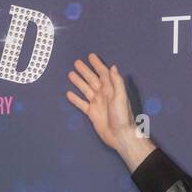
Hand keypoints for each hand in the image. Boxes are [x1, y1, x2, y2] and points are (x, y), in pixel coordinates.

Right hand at [64, 52, 152, 169]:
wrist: (119, 135)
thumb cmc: (122, 116)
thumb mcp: (121, 97)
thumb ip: (116, 82)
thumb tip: (112, 67)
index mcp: (111, 89)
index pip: (103, 73)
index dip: (97, 64)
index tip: (90, 56)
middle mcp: (103, 94)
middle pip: (92, 79)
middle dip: (85, 71)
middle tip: (76, 62)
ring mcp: (96, 103)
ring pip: (85, 89)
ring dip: (78, 82)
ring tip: (70, 74)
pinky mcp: (91, 113)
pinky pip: (82, 104)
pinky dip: (75, 99)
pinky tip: (69, 93)